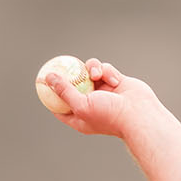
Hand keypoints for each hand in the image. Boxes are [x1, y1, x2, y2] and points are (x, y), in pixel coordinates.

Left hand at [45, 58, 160, 139]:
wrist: (139, 113)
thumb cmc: (109, 114)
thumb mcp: (81, 105)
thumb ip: (64, 91)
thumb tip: (48, 78)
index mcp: (80, 117)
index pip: (59, 106)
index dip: (50, 94)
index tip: (41, 81)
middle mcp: (90, 104)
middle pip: (73, 86)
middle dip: (68, 75)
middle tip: (59, 63)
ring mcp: (103, 92)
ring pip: (89, 72)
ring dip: (92, 69)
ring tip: (97, 74)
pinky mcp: (115, 81)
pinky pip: (104, 69)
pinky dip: (107, 71)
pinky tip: (115, 80)